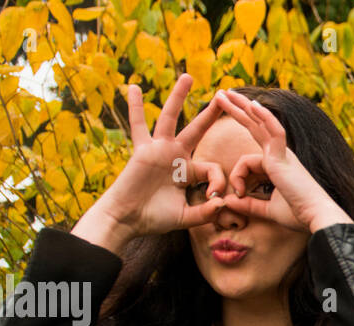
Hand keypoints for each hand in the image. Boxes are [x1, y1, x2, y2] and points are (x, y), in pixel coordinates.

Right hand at [73, 74, 228, 253]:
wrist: (128, 219)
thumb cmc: (155, 219)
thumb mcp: (186, 217)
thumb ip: (205, 213)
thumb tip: (223, 204)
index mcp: (188, 172)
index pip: (212, 168)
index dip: (219, 182)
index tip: (216, 198)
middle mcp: (175, 156)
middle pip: (196, 130)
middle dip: (210, 114)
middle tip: (225, 95)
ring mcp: (159, 150)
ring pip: (170, 118)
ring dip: (178, 97)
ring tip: (188, 77)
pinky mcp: (143, 150)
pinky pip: (138, 125)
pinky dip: (136, 108)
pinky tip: (135, 88)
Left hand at [214, 90, 352, 233]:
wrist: (315, 216)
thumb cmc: (298, 214)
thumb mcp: (268, 210)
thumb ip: (249, 205)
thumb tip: (229, 202)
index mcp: (277, 165)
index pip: (249, 159)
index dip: (237, 176)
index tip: (237, 195)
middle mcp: (280, 154)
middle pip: (255, 126)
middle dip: (237, 111)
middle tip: (221, 95)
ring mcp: (282, 152)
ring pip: (259, 122)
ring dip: (241, 106)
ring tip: (224, 93)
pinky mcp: (283, 155)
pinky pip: (273, 130)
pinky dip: (264, 116)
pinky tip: (252, 104)